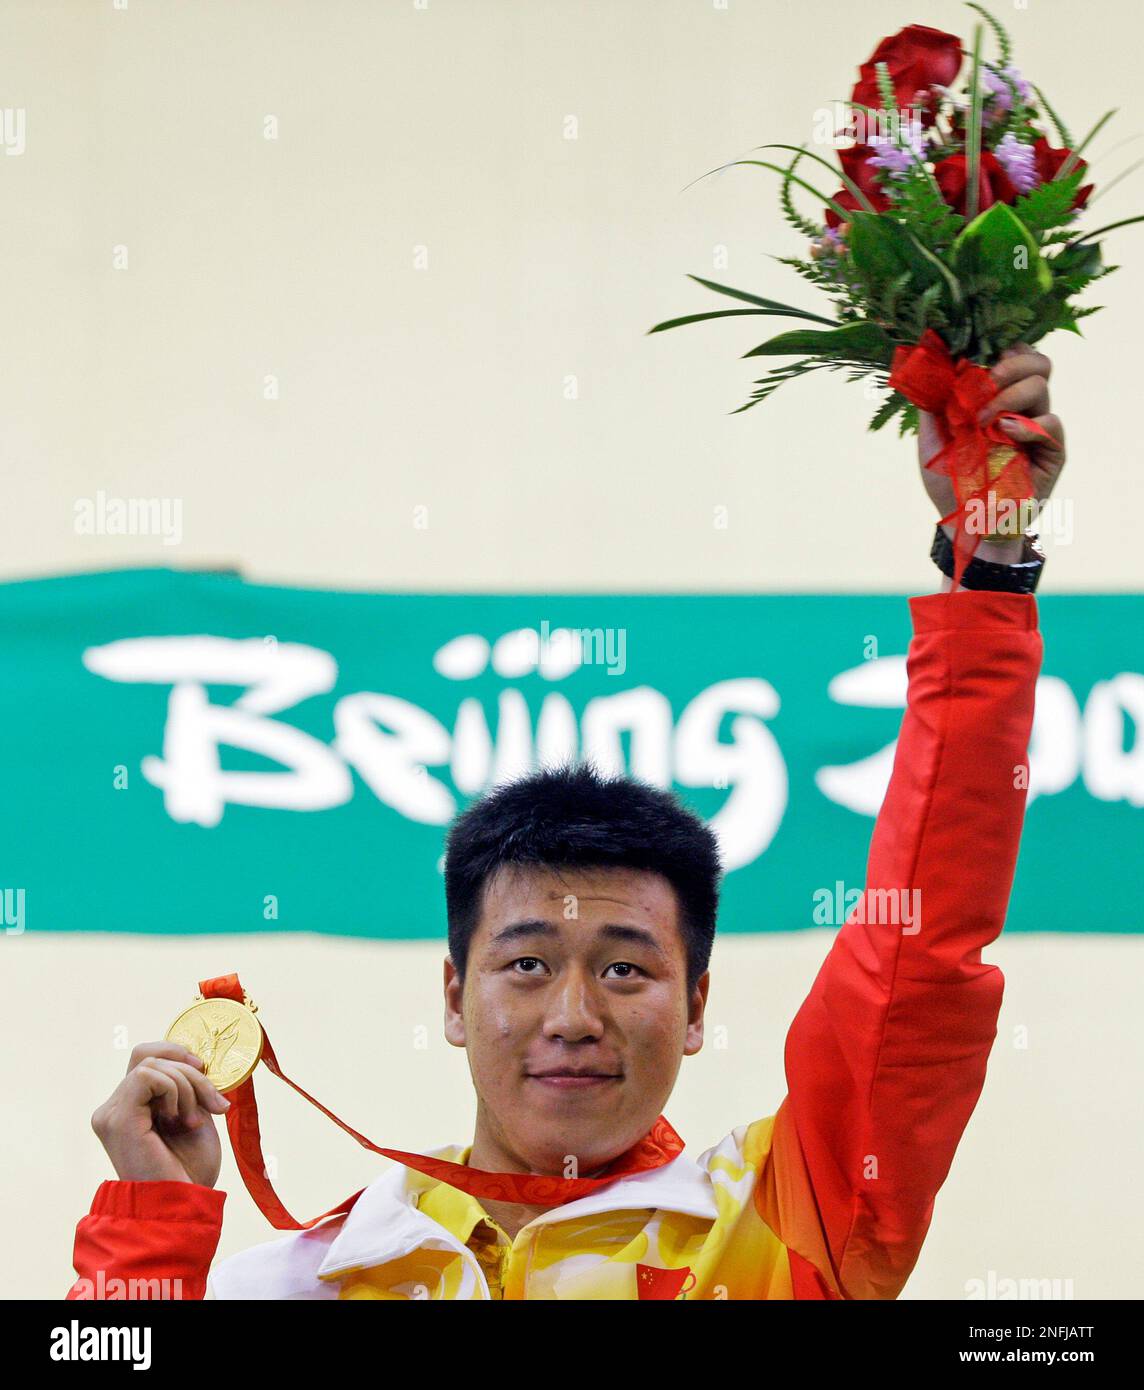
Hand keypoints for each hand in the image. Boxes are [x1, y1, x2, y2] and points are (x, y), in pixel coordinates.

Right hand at [91, 1041, 230, 1186]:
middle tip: (213, 1103)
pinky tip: (178, 1119)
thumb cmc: (189, 1170)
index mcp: (129, 1108)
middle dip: (190, 1071)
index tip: (205, 1071)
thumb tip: (196, 1059)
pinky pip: (147, 1076)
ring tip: (192, 1121)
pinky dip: (173, 1090)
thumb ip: (186, 1088)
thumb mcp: (193, 1115)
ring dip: (186, 1086)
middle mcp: (113, 1109)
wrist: (183, 1204)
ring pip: (152, 1065)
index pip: (145, 1057)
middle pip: (149, 1056)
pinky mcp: (118, 1119)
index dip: (176, 1054)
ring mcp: (112, 1114)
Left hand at [917, 342, 1066, 559]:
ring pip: (1041, 385)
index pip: (1013, 356)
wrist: (966, 523)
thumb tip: (928, 368)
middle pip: (1037, 362)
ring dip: (1007, 395)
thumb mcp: (932, 441)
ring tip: (982, 420)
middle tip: (986, 380)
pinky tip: (1004, 433)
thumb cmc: (951, 484)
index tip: (971, 359)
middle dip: (1010, 363)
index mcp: (998, 399)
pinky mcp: (1052, 453)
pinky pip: (1050, 424)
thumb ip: (933, 405)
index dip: (998, 350)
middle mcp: (1022, 409)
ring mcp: (1038, 429)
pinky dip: (1026, 424)